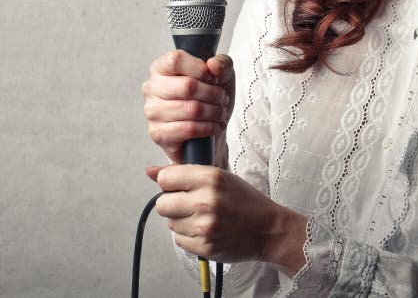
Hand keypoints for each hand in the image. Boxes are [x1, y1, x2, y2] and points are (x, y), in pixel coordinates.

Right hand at [142, 50, 234, 165]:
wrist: (209, 129)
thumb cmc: (210, 97)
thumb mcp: (222, 74)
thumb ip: (222, 63)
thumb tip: (213, 65)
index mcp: (161, 68)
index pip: (176, 60)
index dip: (200, 69)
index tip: (212, 78)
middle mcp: (152, 88)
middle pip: (187, 86)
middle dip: (213, 93)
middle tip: (222, 98)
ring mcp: (152, 112)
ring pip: (191, 109)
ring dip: (214, 112)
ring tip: (220, 112)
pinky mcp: (158, 133)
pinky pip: (188, 129)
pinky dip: (208, 128)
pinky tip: (214, 126)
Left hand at [146, 164, 308, 272]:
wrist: (267, 228)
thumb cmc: (244, 200)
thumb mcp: (220, 177)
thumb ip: (184, 173)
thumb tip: (150, 171)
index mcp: (210, 178)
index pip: (165, 179)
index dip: (170, 183)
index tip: (179, 186)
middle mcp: (205, 201)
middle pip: (162, 204)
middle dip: (172, 204)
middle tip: (189, 203)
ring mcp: (204, 226)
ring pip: (170, 223)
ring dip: (182, 220)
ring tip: (204, 217)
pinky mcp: (204, 246)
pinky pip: (179, 240)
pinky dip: (189, 235)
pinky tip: (206, 229)